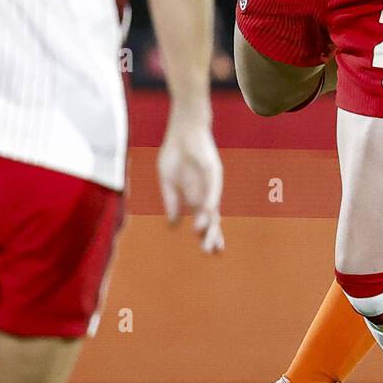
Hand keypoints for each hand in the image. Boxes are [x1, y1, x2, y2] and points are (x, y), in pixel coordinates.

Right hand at [158, 113, 223, 252]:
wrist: (182, 130)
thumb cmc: (175, 153)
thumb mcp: (168, 181)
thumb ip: (172, 202)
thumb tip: (173, 225)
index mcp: (196, 196)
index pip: (206, 220)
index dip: (208, 235)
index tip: (209, 252)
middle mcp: (206, 192)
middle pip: (212, 218)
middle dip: (211, 235)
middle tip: (210, 252)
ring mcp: (210, 183)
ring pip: (213, 207)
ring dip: (209, 223)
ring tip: (204, 238)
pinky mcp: (212, 172)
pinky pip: (211, 190)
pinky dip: (208, 203)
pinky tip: (205, 215)